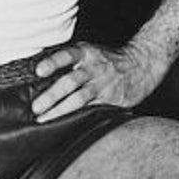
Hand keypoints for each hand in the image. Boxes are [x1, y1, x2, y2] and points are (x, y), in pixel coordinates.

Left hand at [30, 41, 159, 122]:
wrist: (142, 64)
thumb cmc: (108, 60)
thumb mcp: (90, 53)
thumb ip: (71, 62)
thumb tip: (40, 76)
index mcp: (86, 53)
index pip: (66, 56)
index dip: (52, 63)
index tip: (39, 71)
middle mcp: (94, 68)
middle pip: (70, 81)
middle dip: (51, 96)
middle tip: (36, 108)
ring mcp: (103, 85)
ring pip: (79, 99)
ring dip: (60, 110)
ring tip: (45, 119)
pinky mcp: (112, 99)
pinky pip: (93, 110)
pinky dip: (78, 118)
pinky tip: (66, 125)